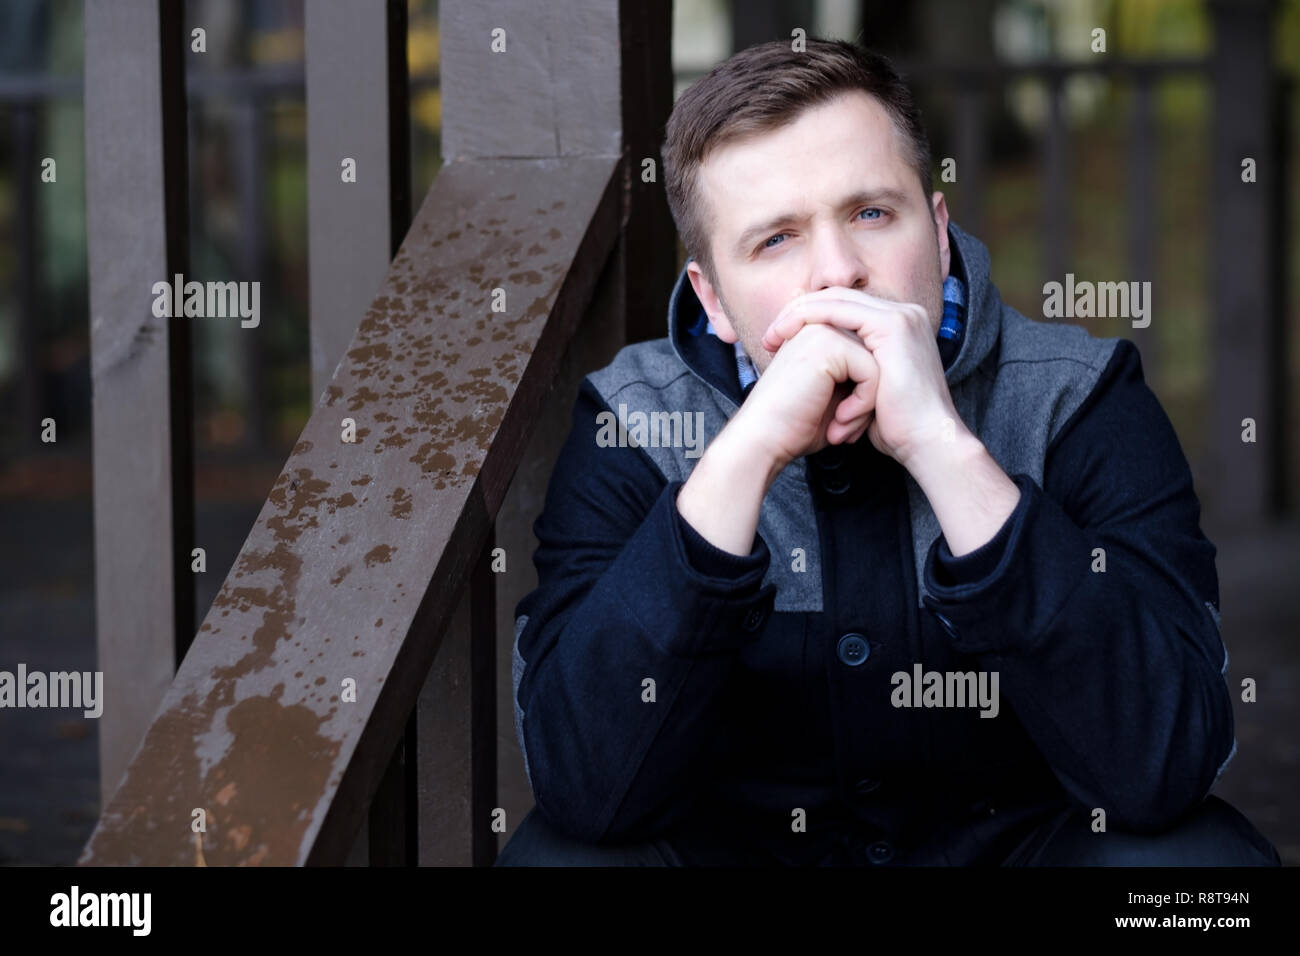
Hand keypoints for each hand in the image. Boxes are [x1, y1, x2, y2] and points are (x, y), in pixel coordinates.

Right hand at [728, 322, 880, 471]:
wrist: (764, 440)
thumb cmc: (795, 426)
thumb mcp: (834, 396)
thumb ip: (856, 375)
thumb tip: (891, 372)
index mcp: (816, 332)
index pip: (866, 353)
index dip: (863, 392)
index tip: (840, 422)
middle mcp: (819, 324)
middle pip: (875, 357)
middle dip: (868, 396)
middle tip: (845, 428)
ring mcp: (823, 330)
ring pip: (877, 363)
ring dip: (866, 403)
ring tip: (843, 427)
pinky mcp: (828, 345)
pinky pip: (871, 371)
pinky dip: (863, 403)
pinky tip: (840, 421)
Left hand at [760, 287, 966, 468]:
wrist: (927, 442)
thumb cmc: (897, 427)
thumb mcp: (867, 391)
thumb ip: (851, 372)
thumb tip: (825, 374)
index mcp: (899, 326)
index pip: (845, 307)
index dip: (808, 318)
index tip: (778, 338)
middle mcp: (904, 314)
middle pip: (837, 296)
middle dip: (797, 312)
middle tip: (768, 336)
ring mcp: (901, 316)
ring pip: (835, 299)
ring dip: (797, 314)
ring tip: (771, 337)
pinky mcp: (893, 326)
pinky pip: (839, 311)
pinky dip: (810, 319)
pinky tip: (787, 335)